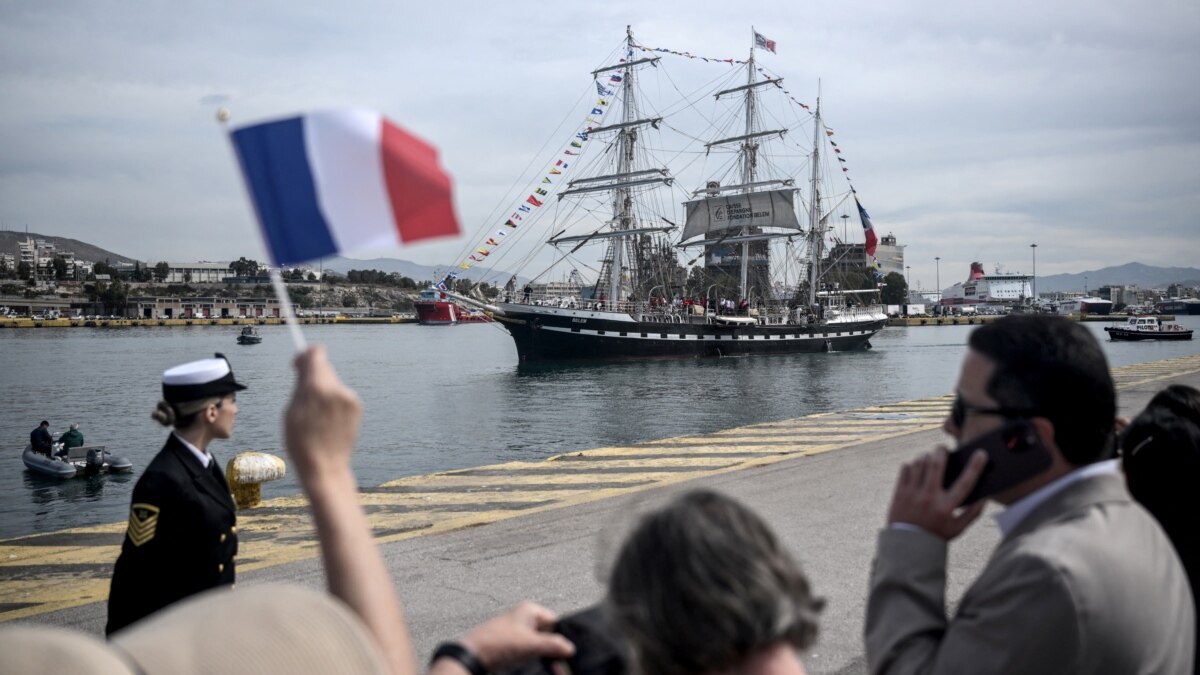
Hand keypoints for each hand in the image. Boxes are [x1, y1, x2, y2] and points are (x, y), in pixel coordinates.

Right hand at [284, 346, 361, 483]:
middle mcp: (336, 388)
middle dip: (313, 375)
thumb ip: (300, 384)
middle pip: (324, 368)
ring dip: (324, 390)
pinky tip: (327, 420)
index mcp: (316, 387)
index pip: (316, 353)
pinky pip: (341, 396)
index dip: (305, 356)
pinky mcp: (357, 407)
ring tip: (315, 414)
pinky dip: (333, 402)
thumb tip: (304, 364)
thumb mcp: (291, 410)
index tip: (297, 365)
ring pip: (333, 383)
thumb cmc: (300, 441)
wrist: (324, 466)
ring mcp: (349, 398)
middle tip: (303, 394)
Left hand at [458, 601, 574, 670]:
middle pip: (547, 634)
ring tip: (552, 668)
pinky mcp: (510, 645)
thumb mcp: (531, 644)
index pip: (555, 622)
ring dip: (545, 656)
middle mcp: (523, 618)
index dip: (562, 637)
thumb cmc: (498, 643)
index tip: (568, 652)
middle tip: (560, 665)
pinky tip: (537, 666)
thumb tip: (570, 647)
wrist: (472, 657)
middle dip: (554, 650)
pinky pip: (529, 651)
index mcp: (529, 610)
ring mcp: (516, 632)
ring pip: (538, 645)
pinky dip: (534, 659)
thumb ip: (553, 645)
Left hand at [886, 448, 987, 539]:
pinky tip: (916, 467)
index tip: (981, 453)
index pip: (965, 483)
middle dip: (941, 451)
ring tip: (929, 457)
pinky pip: (905, 469)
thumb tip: (985, 497)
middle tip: (943, 448)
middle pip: (937, 465)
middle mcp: (929, 498)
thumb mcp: (957, 529)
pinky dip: (912, 464)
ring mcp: (912, 494)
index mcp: (946, 507)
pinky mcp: (899, 492)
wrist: (906, 545)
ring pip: (919, 463)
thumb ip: (973, 513)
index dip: (975, 467)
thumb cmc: (935, 536)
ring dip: (926, 456)